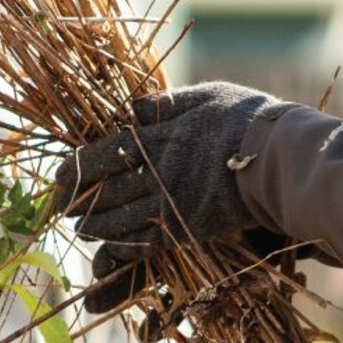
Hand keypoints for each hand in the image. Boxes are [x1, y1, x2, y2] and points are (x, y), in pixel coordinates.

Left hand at [54, 82, 282, 311]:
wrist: (283, 161)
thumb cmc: (249, 121)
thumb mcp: (208, 96)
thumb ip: (167, 103)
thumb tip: (131, 107)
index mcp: (160, 136)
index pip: (105, 152)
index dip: (77, 166)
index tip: (58, 174)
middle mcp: (159, 171)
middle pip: (106, 188)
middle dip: (77, 199)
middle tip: (58, 205)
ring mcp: (171, 202)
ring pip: (120, 218)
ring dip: (95, 225)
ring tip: (79, 227)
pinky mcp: (187, 229)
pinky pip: (145, 242)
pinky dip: (123, 245)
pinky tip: (110, 247)